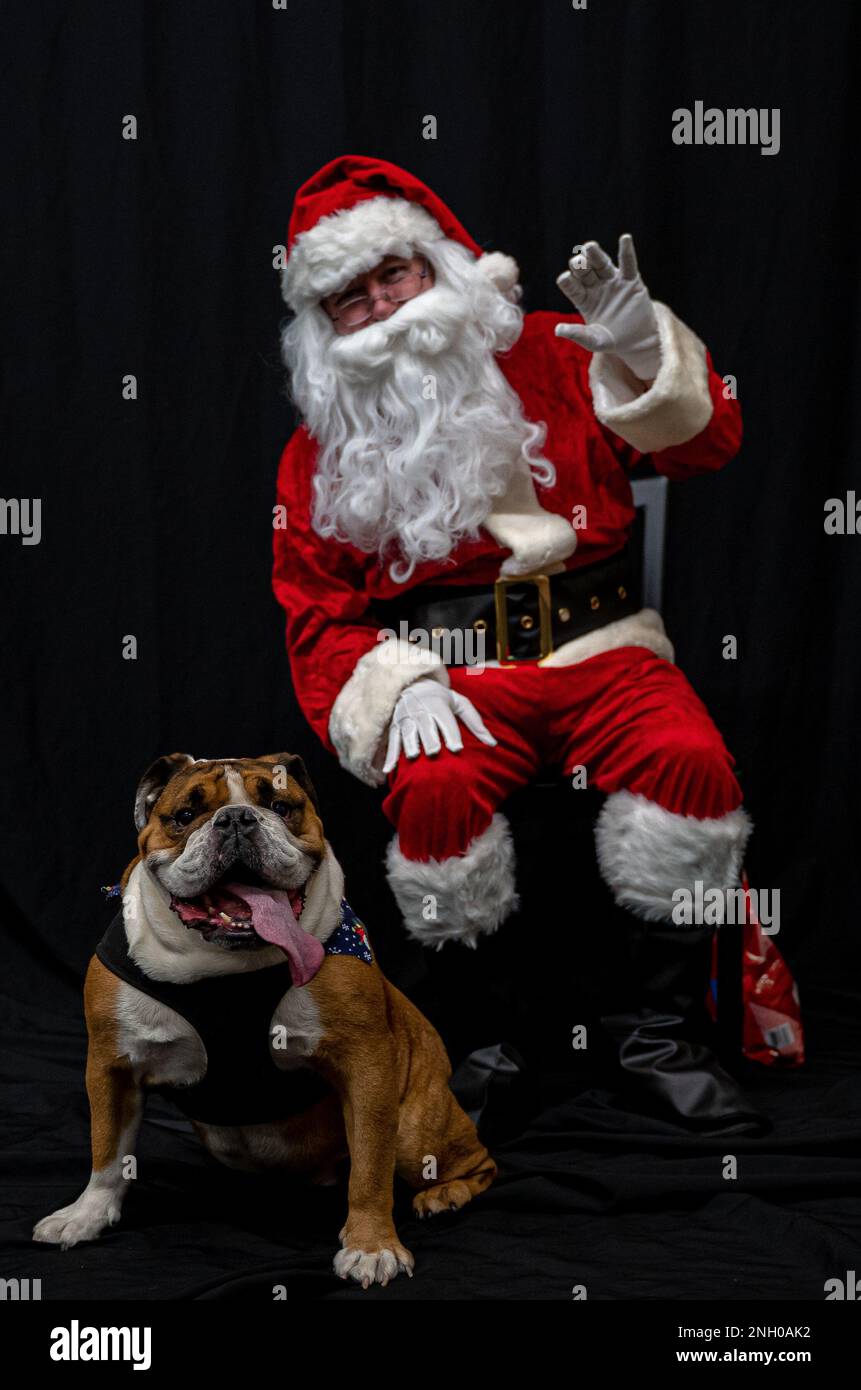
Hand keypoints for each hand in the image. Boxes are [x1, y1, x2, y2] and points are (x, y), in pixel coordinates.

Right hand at [382, 679, 496, 774]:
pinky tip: (389, 769)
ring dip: (410, 743)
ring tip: (414, 756)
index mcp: (438, 704)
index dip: (451, 734)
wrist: (411, 685)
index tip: (457, 748)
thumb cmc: (441, 698)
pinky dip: (389, 755)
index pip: (446, 720)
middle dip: (429, 738)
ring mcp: (405, 718)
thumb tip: (493, 744)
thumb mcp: (459, 703)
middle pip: (425, 725)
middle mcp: (420, 710)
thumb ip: (475, 722)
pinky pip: (391, 741)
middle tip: (434, 752)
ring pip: (407, 731)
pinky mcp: (393, 726)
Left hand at [554, 234, 659, 381]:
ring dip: (596, 255)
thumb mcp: (594, 340)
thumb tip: (557, 330)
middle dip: (580, 265)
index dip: (568, 282)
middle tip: (577, 261)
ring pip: (602, 264)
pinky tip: (625, 239)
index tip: (564, 278)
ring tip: (589, 246)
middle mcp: (596, 286)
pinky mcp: (631, 281)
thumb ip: (578, 334)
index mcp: (583, 299)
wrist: (637, 341)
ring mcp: (613, 281)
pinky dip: (627, 251)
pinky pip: (628, 264)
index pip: (572, 287)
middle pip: (585, 272)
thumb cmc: (612, 340)